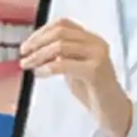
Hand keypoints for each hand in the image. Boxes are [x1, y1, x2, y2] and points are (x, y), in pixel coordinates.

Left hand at [19, 18, 133, 136]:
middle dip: (37, 42)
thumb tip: (33, 48)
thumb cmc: (92, 90)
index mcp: (91, 38)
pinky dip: (47, 67)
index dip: (42, 31)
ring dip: (39, 55)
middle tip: (23, 53)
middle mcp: (96, 42)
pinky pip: (64, 64)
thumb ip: (60, 55)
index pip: (63, 24)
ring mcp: (97, 55)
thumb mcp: (73, 66)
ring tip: (27, 64)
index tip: (27, 44)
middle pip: (60, 32)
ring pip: (60, 46)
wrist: (113, 112)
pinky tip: (39, 73)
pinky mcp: (95, 71)